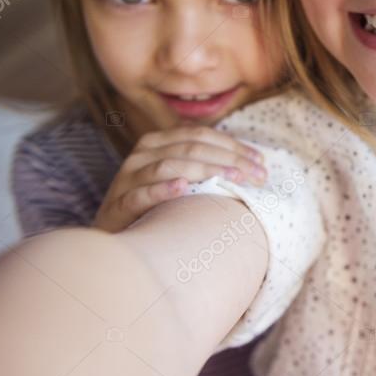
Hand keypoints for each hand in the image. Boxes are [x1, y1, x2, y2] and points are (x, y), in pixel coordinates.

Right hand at [93, 126, 266, 231]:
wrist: (114, 240)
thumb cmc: (155, 207)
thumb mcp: (178, 179)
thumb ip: (206, 166)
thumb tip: (253, 163)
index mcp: (157, 142)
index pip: (200, 135)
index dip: (233, 145)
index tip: (261, 161)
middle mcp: (141, 155)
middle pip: (191, 148)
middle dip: (229, 160)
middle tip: (258, 175)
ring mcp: (127, 179)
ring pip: (169, 165)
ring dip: (206, 170)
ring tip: (235, 180)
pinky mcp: (117, 206)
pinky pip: (141, 194)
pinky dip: (162, 190)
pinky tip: (183, 188)